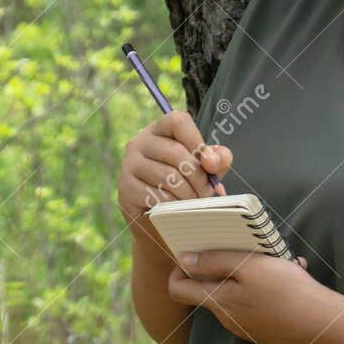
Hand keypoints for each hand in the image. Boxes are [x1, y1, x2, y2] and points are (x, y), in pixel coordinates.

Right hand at [116, 110, 231, 235]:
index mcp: (159, 130)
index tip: (209, 163)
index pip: (177, 121)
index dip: (197, 141)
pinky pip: (158, 196)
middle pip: (177, 152)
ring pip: (169, 176)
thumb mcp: (206, 169)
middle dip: (198, 176)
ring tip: (195, 201)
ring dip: (189, 193)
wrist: (160, 222)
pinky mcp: (125, 189)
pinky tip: (177, 209)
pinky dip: (174, 206)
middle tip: (206, 191)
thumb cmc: (185, 188)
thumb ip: (217, 159)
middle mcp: (139, 142)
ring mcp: (129, 165)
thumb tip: (211, 161)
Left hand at [166, 250, 343, 343]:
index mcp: (219, 302)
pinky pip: (255, 306)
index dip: (178, 270)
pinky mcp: (264, 332)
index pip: (178, 290)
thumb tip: (185, 260)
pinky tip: (288, 277)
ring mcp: (246, 328)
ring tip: (273, 261)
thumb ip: (215, 262)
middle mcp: (227, 319)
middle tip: (240, 250)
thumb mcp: (250, 266)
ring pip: (236, 296)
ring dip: (248, 277)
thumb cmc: (287, 290)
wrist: (323, 323)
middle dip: (221, 268)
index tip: (191, 253)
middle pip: (210, 290)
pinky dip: (264, 291)